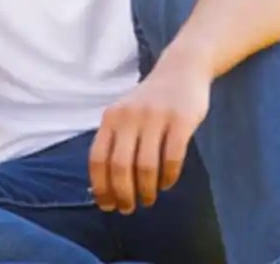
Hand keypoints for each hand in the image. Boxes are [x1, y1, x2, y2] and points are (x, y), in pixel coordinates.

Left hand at [89, 51, 211, 213]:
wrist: (181, 69)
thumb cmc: (150, 101)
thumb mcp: (125, 114)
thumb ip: (115, 141)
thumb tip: (106, 185)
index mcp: (111, 118)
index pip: (98, 158)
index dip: (101, 186)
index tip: (106, 206)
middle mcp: (129, 117)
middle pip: (120, 166)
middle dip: (123, 194)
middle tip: (129, 209)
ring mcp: (155, 117)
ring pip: (146, 166)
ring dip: (146, 189)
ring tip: (148, 199)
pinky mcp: (181, 120)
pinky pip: (172, 158)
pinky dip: (168, 176)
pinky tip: (167, 183)